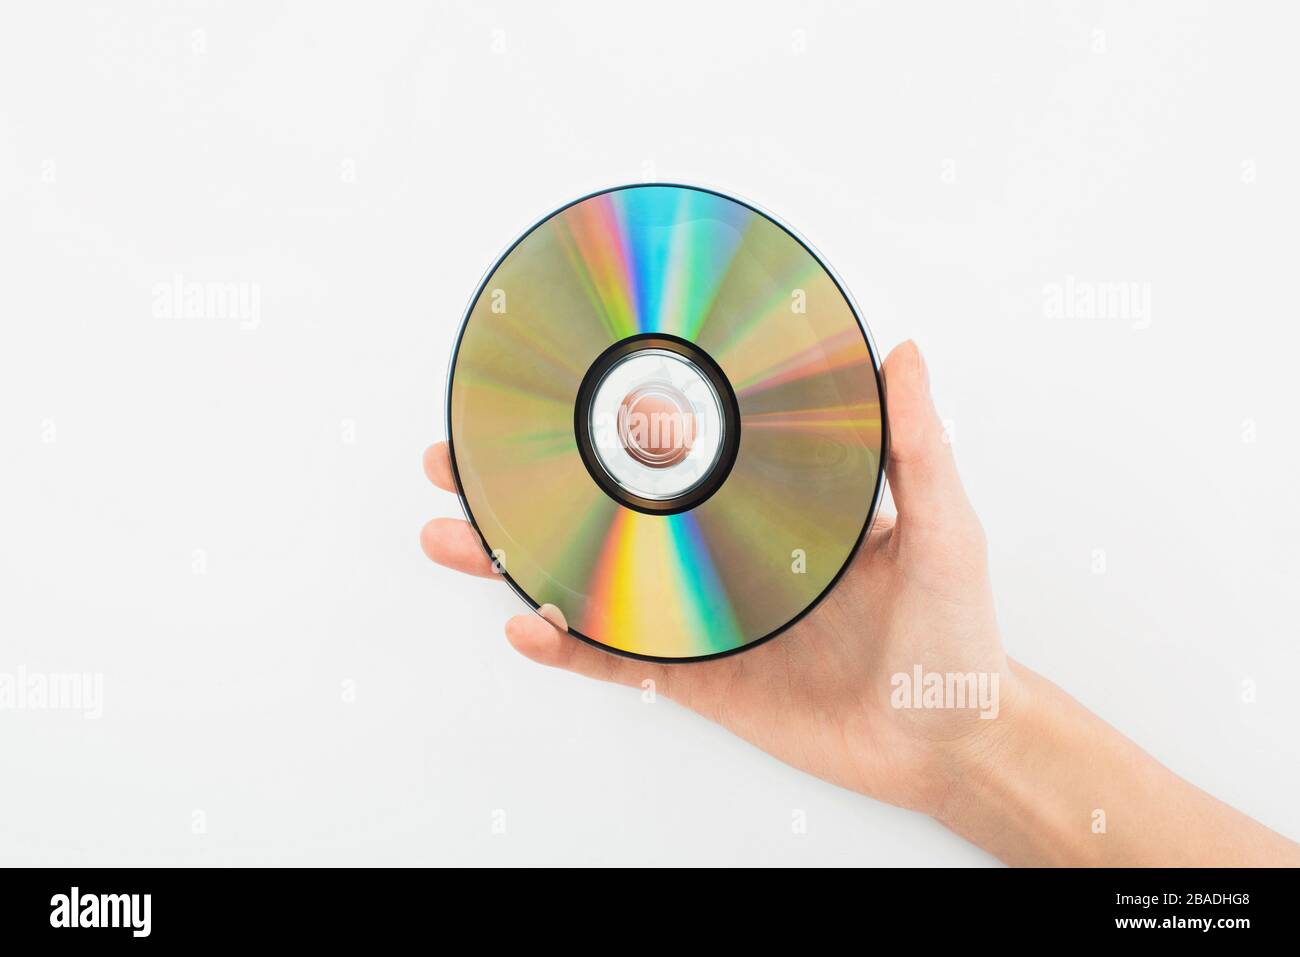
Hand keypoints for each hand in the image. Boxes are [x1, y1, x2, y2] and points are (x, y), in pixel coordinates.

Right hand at [422, 340, 1013, 816]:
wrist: (949, 740)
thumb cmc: (953, 632)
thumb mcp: (940, 527)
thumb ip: (914, 447)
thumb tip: (903, 351)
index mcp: (769, 505)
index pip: (678, 446)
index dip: (613, 414)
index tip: (562, 379)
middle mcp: (721, 554)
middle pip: (609, 507)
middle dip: (530, 481)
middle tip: (464, 452)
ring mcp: (701, 615)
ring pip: (593, 580)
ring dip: (519, 559)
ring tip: (458, 534)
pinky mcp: (698, 677)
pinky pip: (618, 661)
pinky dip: (565, 648)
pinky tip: (522, 626)